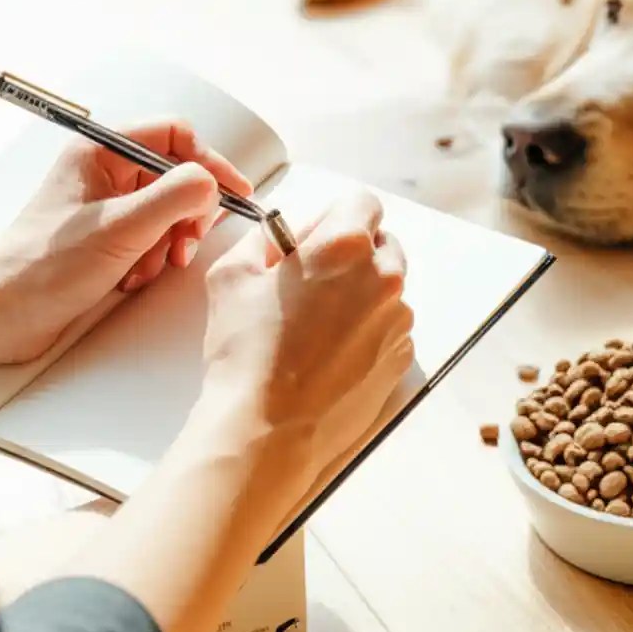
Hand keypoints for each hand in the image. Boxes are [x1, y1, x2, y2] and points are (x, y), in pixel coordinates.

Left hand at [0, 119, 252, 372]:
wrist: (6, 312)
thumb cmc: (45, 267)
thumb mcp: (122, 228)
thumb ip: (175, 197)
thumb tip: (212, 182)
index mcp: (101, 151)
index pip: (175, 135)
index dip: (210, 162)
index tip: (234, 192)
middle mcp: (107, 171)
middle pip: (179, 175)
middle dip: (189, 214)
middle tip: (186, 242)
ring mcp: (110, 203)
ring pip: (171, 210)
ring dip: (170, 242)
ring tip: (150, 266)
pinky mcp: (111, 235)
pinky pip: (156, 236)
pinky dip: (155, 258)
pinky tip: (134, 276)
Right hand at [190, 190, 413, 503]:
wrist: (268, 429)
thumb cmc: (248, 354)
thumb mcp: (231, 276)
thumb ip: (261, 241)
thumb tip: (277, 237)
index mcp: (346, 247)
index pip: (362, 202)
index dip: (334, 216)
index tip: (314, 238)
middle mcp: (384, 278)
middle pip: (382, 244)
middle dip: (352, 254)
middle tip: (312, 281)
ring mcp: (398, 320)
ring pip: (387, 289)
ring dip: (360, 295)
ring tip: (316, 326)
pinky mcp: (401, 357)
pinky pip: (389, 328)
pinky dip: (367, 332)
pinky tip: (330, 354)